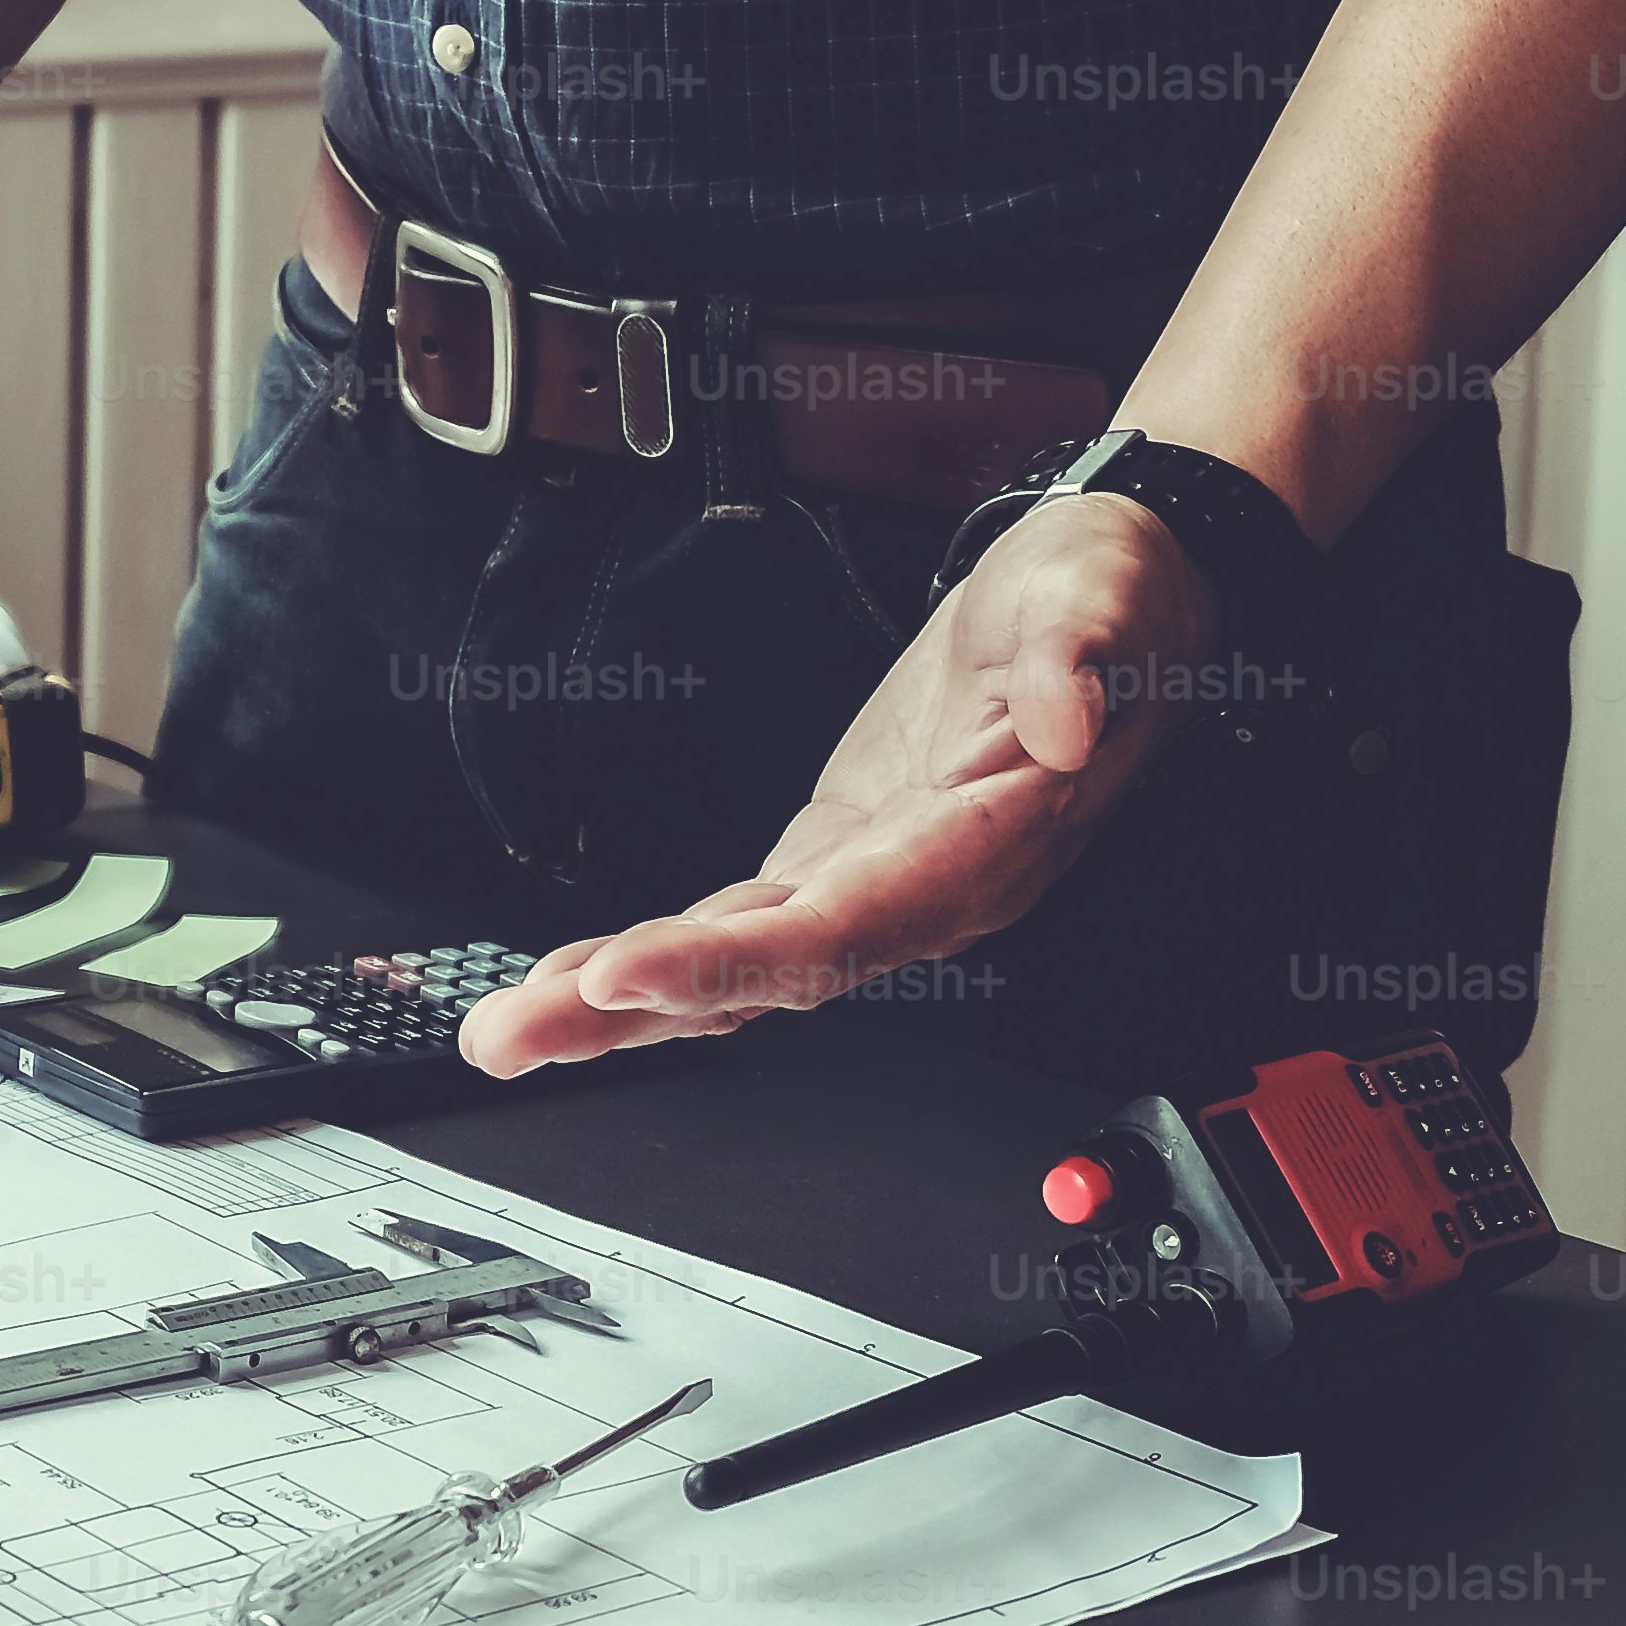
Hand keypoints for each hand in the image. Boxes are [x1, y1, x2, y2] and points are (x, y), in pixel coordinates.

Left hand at [463, 493, 1218, 1070]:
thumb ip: (1084, 653)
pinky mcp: (835, 859)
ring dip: (617, 1007)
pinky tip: (572, 985)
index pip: (848, 923)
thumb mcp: (1109, 591)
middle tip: (511, 1034)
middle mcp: (924, 890)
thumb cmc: (1117, 596)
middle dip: (632, 1012)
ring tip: (506, 1030)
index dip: (735, 959)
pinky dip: (649, 962)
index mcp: (985, 842)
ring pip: (735, 967)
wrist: (1119, 599)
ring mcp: (873, 882)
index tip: (627, 973)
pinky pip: (734, 928)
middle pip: (767, 974)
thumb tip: (1065, 718)